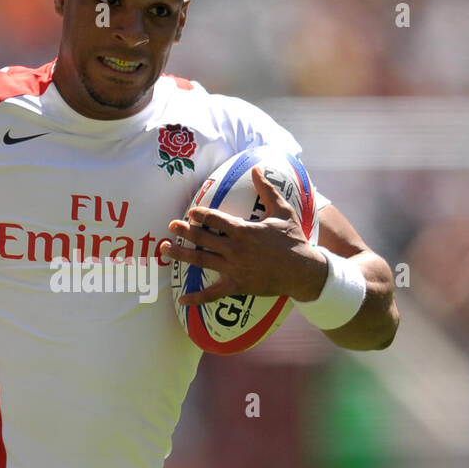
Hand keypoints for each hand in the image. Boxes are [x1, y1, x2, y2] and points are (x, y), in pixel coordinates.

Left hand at [160, 166, 326, 305]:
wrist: (304, 271)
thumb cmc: (294, 239)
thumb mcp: (282, 211)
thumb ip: (267, 190)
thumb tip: (256, 168)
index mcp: (244, 230)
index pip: (216, 219)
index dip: (201, 215)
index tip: (191, 213)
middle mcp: (235, 249)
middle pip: (203, 238)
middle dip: (185, 232)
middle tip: (171, 226)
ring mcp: (234, 268)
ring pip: (202, 261)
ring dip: (181, 255)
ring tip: (164, 250)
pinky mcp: (237, 286)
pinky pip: (213, 293)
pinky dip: (197, 298)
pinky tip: (182, 299)